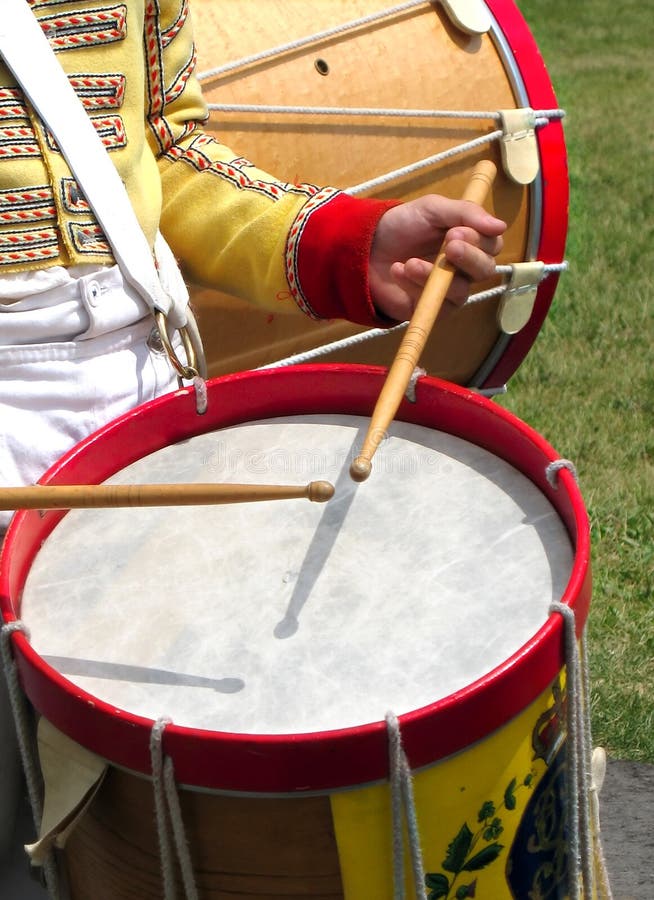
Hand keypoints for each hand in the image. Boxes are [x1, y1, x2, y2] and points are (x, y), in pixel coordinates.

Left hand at [369, 195, 505, 321]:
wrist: (367, 247)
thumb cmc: (403, 226)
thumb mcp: (432, 209)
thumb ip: (465, 213)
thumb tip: (500, 226)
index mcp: (470, 242)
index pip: (492, 245)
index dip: (479, 241)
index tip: (457, 232)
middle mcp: (464, 268)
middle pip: (486, 270)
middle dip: (469, 258)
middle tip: (448, 247)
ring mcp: (449, 290)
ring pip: (461, 291)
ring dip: (434, 275)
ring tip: (410, 263)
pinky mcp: (431, 308)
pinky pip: (436, 305)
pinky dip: (416, 287)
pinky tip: (398, 271)